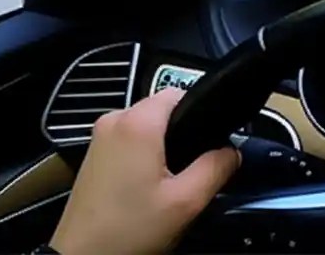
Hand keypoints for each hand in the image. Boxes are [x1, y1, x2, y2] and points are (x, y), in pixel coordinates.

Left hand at [50, 88, 240, 254]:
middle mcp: (114, 121)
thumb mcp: (186, 202)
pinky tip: (146, 189)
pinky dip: (143, 158)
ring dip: (162, 149)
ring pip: (146, 128)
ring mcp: (99, 138)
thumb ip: (216, 168)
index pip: (180, 92)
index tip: (209, 143)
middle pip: (163, 111)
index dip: (201, 114)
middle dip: (181, 136)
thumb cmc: (126, 231)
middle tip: (188, 173)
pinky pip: (129, 142)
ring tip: (165, 186)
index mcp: (138, 123)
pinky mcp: (93, 156)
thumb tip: (231, 152)